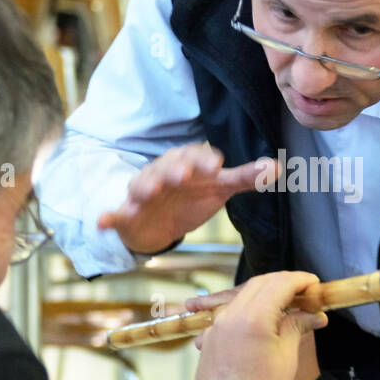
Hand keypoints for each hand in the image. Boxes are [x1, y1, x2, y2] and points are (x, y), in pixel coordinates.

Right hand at [98, 142, 276, 254]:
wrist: (158, 220)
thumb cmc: (192, 197)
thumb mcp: (219, 188)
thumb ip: (245, 178)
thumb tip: (276, 167)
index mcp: (188, 164)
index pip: (197, 158)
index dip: (204, 161)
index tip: (215, 165)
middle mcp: (164, 174)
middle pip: (167, 168)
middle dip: (174, 170)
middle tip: (183, 175)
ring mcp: (143, 192)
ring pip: (140, 186)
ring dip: (143, 186)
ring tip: (147, 191)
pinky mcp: (127, 212)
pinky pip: (116, 213)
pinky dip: (109, 217)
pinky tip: (102, 221)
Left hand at [191, 272, 326, 379]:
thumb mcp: (287, 358)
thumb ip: (296, 327)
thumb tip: (313, 315)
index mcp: (253, 317)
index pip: (280, 283)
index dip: (300, 280)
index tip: (314, 284)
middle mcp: (230, 316)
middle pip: (259, 284)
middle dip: (282, 283)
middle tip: (303, 293)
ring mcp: (216, 328)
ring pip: (241, 298)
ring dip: (264, 296)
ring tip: (284, 308)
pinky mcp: (209, 342)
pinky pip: (228, 316)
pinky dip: (247, 311)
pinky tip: (260, 323)